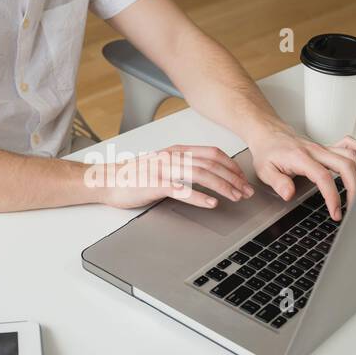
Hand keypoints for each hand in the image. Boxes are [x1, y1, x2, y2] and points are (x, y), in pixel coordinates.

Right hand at [88, 144, 254, 210]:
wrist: (108, 181)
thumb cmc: (136, 176)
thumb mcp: (165, 165)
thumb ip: (185, 166)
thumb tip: (210, 175)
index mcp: (177, 151)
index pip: (212, 153)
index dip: (232, 165)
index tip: (243, 179)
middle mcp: (173, 157)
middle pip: (211, 164)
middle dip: (233, 178)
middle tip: (246, 191)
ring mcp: (164, 169)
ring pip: (200, 174)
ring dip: (222, 186)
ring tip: (235, 197)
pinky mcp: (154, 184)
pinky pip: (181, 189)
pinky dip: (198, 196)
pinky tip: (210, 203)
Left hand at [247, 121, 355, 219]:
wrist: (268, 133)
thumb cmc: (268, 150)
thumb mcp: (264, 170)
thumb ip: (278, 182)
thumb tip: (288, 193)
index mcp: (301, 158)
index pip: (323, 177)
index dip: (332, 196)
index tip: (335, 211)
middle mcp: (316, 151)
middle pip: (345, 165)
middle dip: (354, 188)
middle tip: (352, 207)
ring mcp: (323, 148)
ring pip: (350, 157)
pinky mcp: (327, 148)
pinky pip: (349, 145)